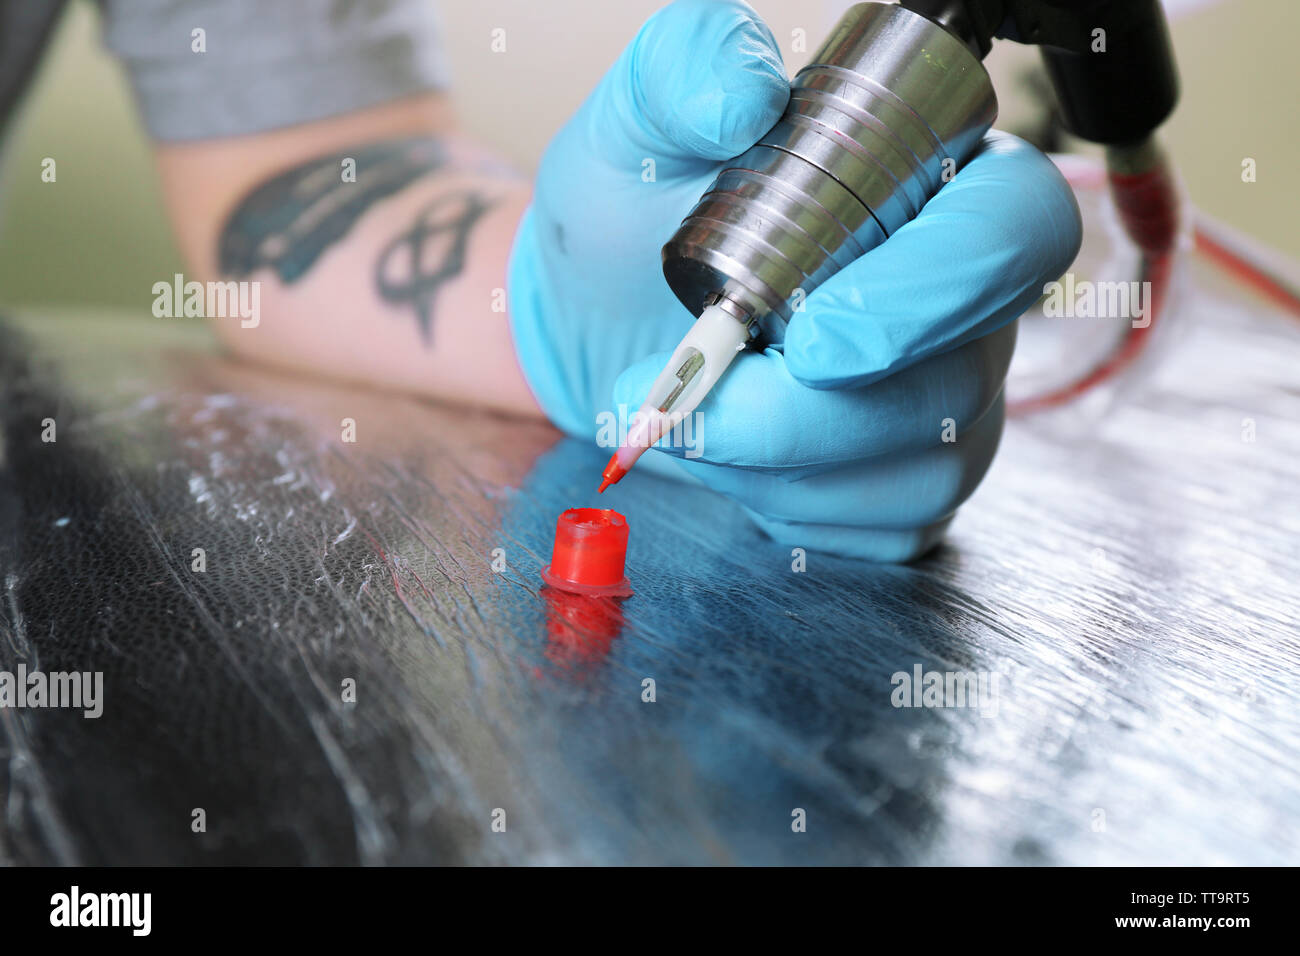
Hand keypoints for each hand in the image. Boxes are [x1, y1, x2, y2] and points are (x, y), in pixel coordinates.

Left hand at [508, 0, 1080, 560]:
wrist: (598, 322)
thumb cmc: (635, 218)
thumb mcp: (639, 127)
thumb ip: (685, 71)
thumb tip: (743, 93)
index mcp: (934, 192)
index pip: (1017, 231)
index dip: (940, 293)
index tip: (816, 338)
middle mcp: (962, 305)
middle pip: (960, 377)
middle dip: (813, 412)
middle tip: (695, 398)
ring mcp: (945, 404)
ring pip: (919, 467)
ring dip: (777, 463)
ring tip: (688, 415)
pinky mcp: (904, 485)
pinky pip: (881, 528)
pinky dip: (786, 509)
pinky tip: (732, 461)